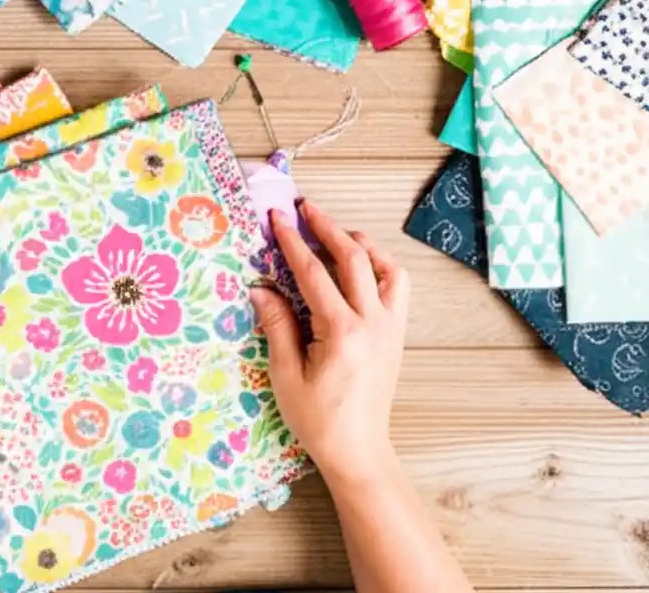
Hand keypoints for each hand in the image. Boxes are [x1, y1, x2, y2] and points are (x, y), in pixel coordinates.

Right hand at [249, 201, 410, 486]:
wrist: (358, 449)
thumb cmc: (318, 419)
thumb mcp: (286, 374)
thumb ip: (277, 326)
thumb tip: (259, 288)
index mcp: (343, 333)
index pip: (315, 274)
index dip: (293, 242)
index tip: (278, 217)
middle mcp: (374, 323)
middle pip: (354, 258)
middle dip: (327, 228)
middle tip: (304, 208)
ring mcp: (391, 327)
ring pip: (386, 267)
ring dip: (360, 244)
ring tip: (334, 234)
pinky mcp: (397, 334)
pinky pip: (397, 287)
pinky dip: (380, 266)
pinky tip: (359, 265)